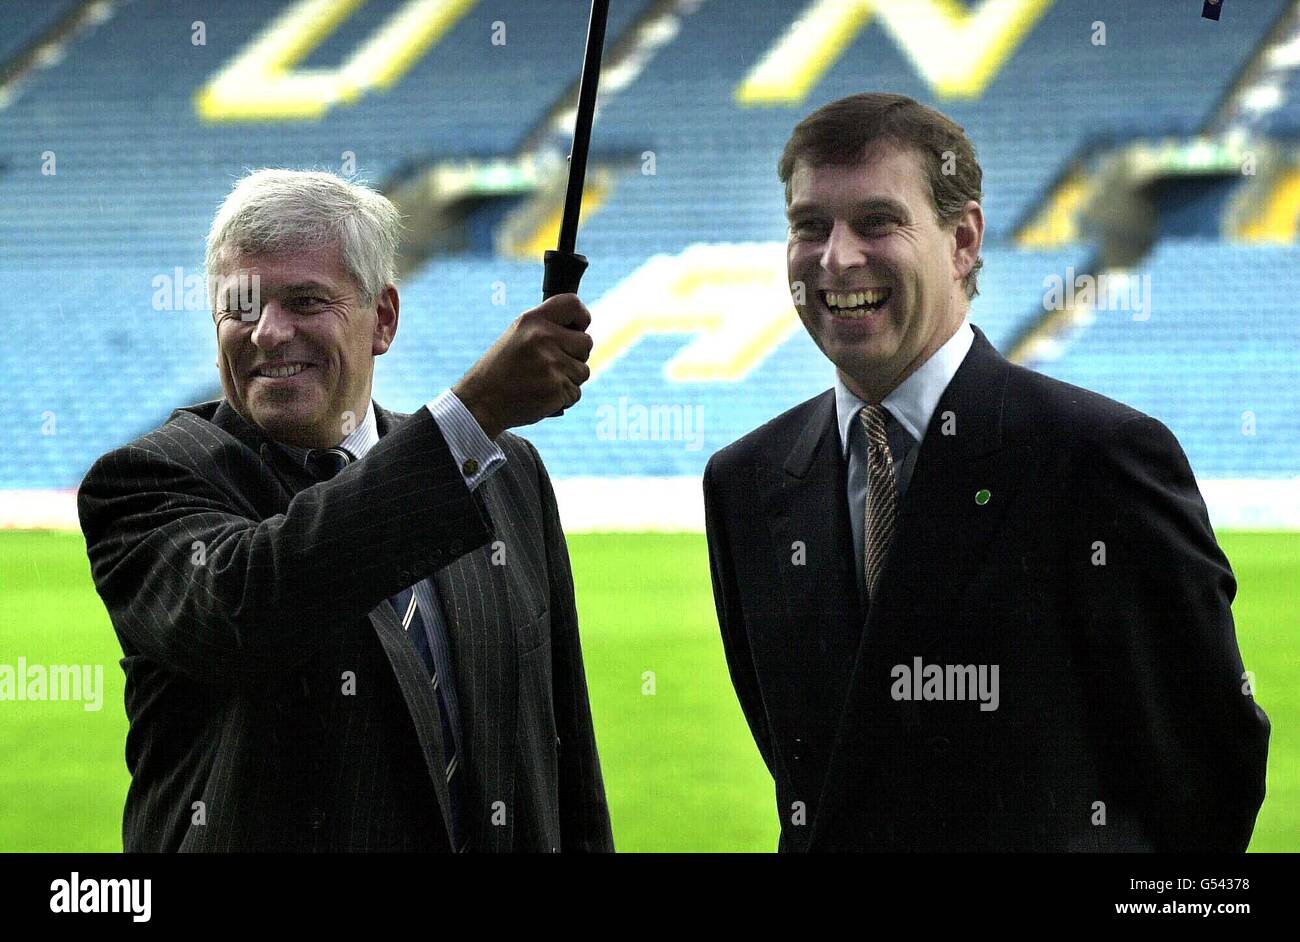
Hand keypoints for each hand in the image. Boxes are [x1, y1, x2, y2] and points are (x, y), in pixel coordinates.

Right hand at [452, 293, 592, 438]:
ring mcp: (551, 364)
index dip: (581, 317)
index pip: (573, 304)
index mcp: (532, 320)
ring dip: (569, 379)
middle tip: (549, 365)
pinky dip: (563, 398)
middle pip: (586, 342)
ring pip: (583, 371)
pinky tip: (542, 396)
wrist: (480, 402)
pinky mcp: (556, 388)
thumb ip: (546, 328)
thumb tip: (581, 331)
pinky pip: (576, 392)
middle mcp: (543, 337)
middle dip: (575, 356)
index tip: (578, 328)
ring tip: (542, 381)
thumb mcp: (517, 336)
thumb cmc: (501, 370)